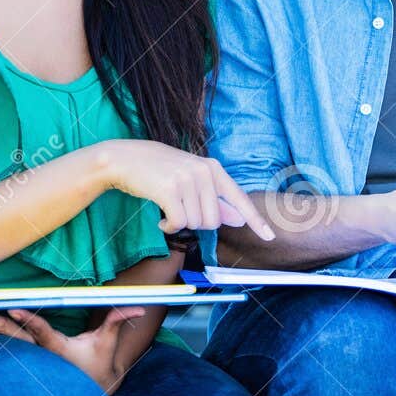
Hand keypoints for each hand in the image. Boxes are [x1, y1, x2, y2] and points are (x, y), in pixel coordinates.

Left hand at [0, 301, 144, 393]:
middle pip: (4, 334)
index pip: (38, 330)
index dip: (26, 318)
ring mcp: (22, 356)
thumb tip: (138, 306)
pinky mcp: (15, 357)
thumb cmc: (95, 370)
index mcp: (53, 349)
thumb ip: (117, 321)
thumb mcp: (107, 347)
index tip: (10, 307)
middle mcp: (33, 353)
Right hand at [97, 140, 274, 239]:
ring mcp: (187, 180)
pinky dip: (168, 227)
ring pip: (196, 223)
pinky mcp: (169, 190)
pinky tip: (161, 216)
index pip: (240, 199)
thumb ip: (215, 199)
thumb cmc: (160, 170)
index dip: (256, 220)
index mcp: (214, 169)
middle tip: (181, 210)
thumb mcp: (191, 180)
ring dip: (180, 224)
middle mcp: (204, 172)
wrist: (125, 158)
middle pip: (214, 221)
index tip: (270, 237)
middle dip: (197, 224)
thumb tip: (238, 220)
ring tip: (168, 207)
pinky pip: (178, 223)